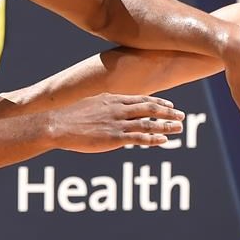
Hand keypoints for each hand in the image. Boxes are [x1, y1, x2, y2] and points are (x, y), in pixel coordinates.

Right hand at [47, 94, 185, 151]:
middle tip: (182, 116)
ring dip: (166, 126)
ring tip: (179, 128)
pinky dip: (153, 139)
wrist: (57, 125)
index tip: (170, 105)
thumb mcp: (91, 104)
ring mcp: (117, 123)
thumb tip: (112, 106)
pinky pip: (139, 138)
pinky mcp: (114, 138)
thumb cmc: (70, 117)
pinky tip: (164, 140)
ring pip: (148, 123)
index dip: (158, 103)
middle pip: (150, 108)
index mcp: (113, 99)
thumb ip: (105, 105)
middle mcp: (118, 109)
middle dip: (168, 113)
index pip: (141, 99)